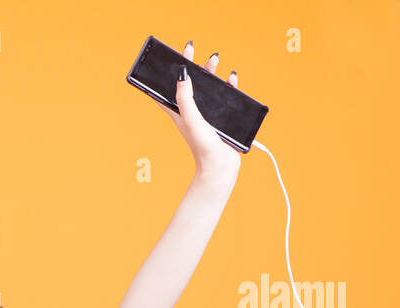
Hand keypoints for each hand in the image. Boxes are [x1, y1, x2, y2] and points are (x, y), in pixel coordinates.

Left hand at [158, 39, 242, 182]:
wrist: (220, 165)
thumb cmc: (201, 145)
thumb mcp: (190, 118)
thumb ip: (185, 98)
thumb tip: (181, 76)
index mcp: (178, 111)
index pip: (168, 88)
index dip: (169, 72)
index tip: (172, 55)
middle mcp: (191, 111)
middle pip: (190, 83)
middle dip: (192, 66)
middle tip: (193, 49)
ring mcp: (206, 114)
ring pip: (207, 88)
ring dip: (210, 73)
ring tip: (215, 59)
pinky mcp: (221, 118)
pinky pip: (224, 97)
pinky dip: (228, 86)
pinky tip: (231, 78)